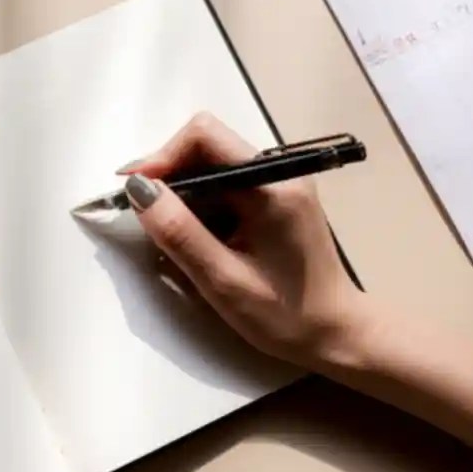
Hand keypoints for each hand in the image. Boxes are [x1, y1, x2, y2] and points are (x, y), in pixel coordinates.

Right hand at [120, 114, 370, 369]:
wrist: (338, 335)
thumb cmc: (286, 317)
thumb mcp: (223, 280)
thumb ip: (180, 232)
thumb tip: (139, 189)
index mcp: (272, 187)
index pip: (205, 137)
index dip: (162, 156)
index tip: (134, 191)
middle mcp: (279, 174)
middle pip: (207, 147)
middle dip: (168, 176)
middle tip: (144, 216)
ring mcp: (280, 185)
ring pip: (213, 166)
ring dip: (183, 193)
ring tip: (169, 235)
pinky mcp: (275, 200)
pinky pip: (226, 186)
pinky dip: (201, 205)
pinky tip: (196, 239)